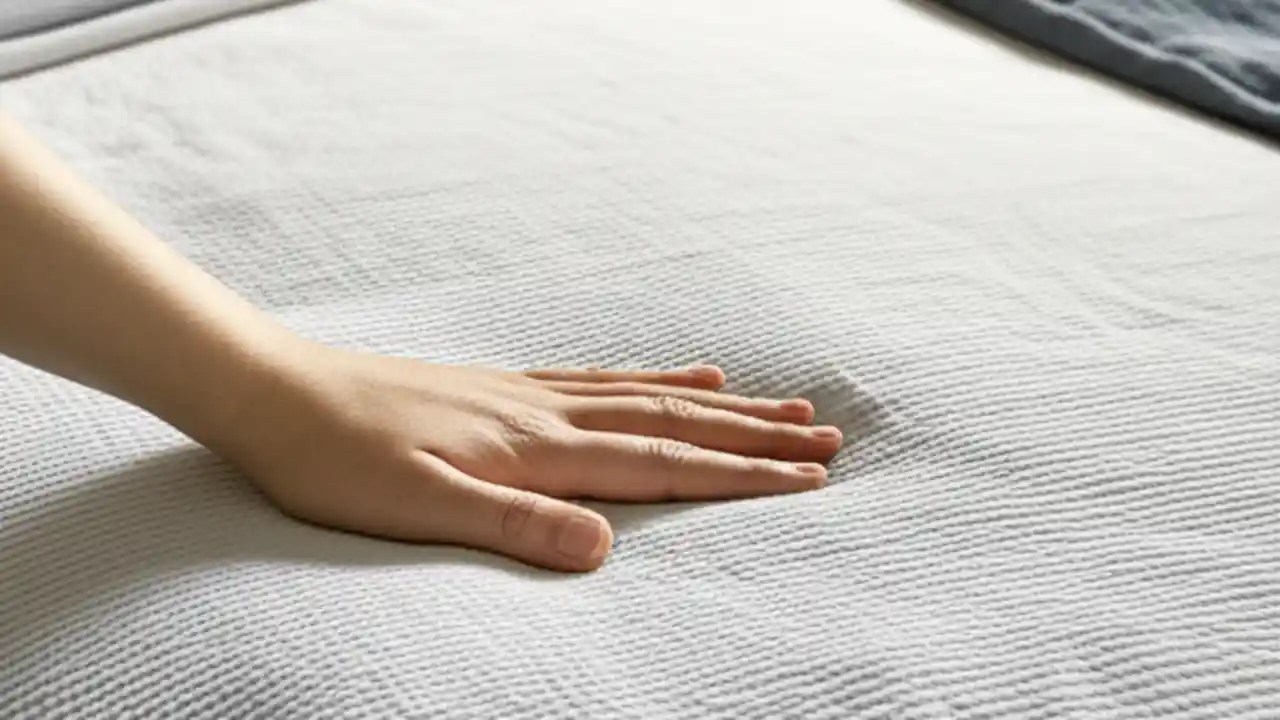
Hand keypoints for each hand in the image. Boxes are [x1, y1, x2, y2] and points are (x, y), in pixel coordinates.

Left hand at [221, 344, 842, 571]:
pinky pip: (601, 380)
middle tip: (826, 437)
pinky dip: (651, 380)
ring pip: (647, 398)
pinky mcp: (505, 389)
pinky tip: (673, 376)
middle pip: (674, 424)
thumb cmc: (337, 459)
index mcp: (538, 450)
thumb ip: (514, 527)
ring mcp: (530, 395)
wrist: (276, 392)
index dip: (741, 474)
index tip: (810, 477)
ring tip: (776, 403)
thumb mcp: (418, 505)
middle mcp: (548, 414)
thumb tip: (604, 551)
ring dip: (718, 407)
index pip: (662, 465)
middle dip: (755, 437)